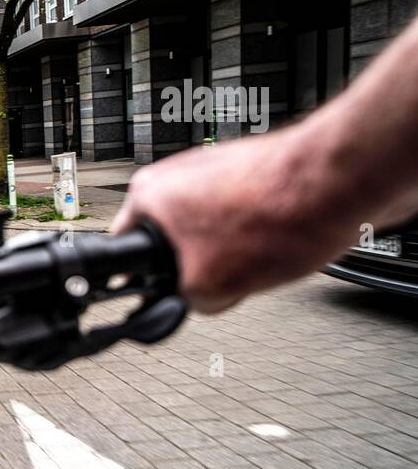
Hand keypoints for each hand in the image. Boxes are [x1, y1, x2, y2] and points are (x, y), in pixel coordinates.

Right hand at [110, 131, 361, 313]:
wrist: (342, 181)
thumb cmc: (280, 215)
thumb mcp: (209, 288)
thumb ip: (185, 300)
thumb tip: (196, 299)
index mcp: (147, 194)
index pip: (126, 250)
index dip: (147, 282)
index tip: (163, 293)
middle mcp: (176, 173)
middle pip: (174, 243)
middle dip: (199, 266)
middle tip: (224, 278)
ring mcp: (216, 167)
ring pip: (213, 233)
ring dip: (233, 251)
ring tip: (260, 255)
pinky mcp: (253, 171)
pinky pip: (245, 218)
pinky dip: (259, 235)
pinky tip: (279, 242)